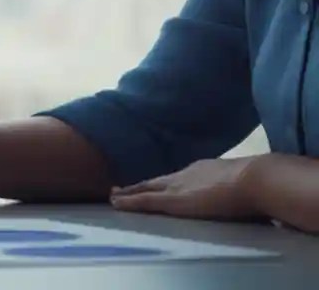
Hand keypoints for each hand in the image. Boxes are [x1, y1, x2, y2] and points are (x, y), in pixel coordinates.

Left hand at [110, 157, 263, 219]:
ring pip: (145, 189)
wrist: (255, 178)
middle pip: (156, 181)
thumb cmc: (258, 182)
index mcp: (202, 170)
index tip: (152, 184)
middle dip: (139, 185)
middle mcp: (185, 175)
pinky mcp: (173, 200)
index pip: (177, 177)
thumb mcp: (242, 181)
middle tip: (121, 188)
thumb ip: (237, 187)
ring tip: (114, 196)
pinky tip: (116, 203)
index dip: (163, 182)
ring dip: (129, 193)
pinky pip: (144, 201)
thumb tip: (247, 195)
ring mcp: (177, 187)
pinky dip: (129, 202)